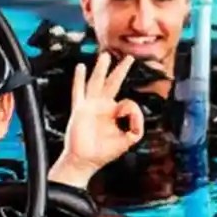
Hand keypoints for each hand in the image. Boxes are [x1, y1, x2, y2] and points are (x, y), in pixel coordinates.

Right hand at [48, 53, 145, 188]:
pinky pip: (79, 91)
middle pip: (113, 83)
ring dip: (101, 69)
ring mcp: (90, 106)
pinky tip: (81, 68)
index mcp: (114, 113)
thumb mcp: (128, 140)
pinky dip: (79, 79)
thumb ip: (137, 127)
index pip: (127, 102)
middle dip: (121, 70)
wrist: (85, 160)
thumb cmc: (103, 153)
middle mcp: (102, 106)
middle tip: (129, 57)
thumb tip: (135, 112)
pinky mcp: (80, 110)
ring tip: (105, 55)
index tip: (130, 119)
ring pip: (97, 82)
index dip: (131, 110)